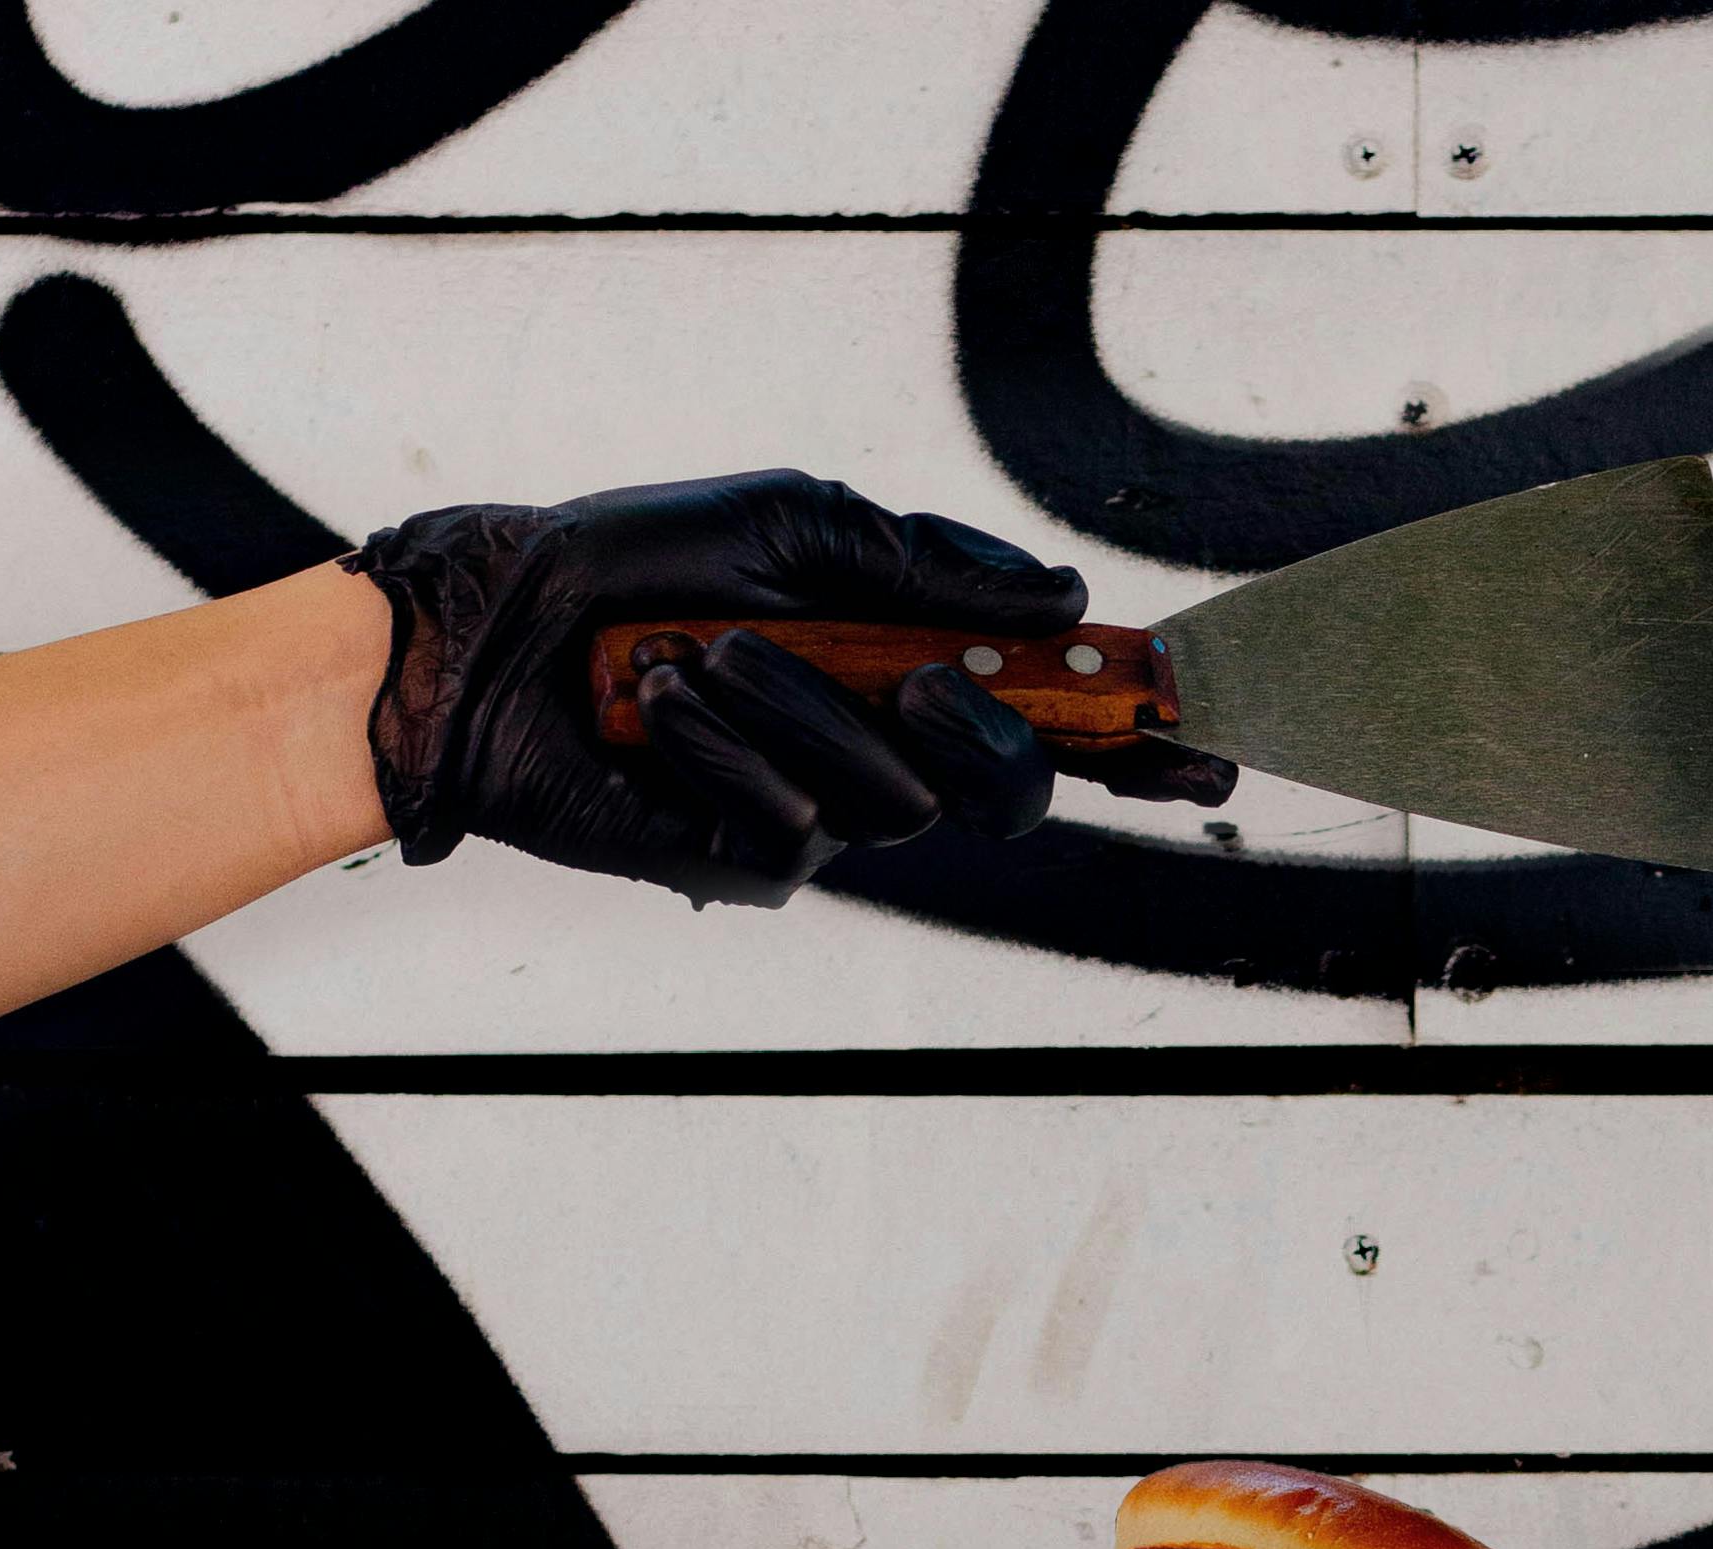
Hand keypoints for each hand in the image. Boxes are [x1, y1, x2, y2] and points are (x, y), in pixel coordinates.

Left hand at [340, 469, 1232, 907]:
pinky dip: (721, 747)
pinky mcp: (751, 864)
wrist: (504, 626)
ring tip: (701, 656)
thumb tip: (1060, 602)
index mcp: (914, 666)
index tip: (1208, 749)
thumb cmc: (641, 561)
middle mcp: (886, 752)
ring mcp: (824, 817)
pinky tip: (656, 707)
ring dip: (800, 710)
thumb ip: (932, 564)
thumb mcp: (796, 521)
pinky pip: (791, 827)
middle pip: (1014, 795)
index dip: (1136, 741)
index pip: (1053, 717)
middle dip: (987, 743)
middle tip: (922, 690)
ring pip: (895, 804)